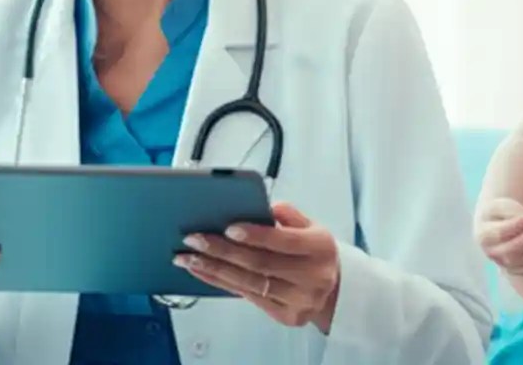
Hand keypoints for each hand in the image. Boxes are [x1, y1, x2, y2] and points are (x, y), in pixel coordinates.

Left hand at [175, 202, 340, 333]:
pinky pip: (246, 297)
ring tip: (188, 257)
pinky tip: (202, 271)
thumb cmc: (314, 251)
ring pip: (249, 283)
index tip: (228, 228)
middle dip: (222, 251)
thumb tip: (261, 207)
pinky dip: (220, 283)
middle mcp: (313, 277)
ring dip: (214, 269)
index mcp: (320, 248)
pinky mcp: (286, 316)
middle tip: (195, 239)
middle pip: (260, 264)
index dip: (255, 235)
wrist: (334, 288)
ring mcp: (299, 300)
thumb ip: (288, 214)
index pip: (284, 241)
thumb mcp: (311, 225)